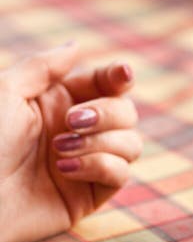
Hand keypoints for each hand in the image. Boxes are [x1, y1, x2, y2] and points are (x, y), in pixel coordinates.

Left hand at [0, 43, 141, 241]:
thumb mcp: (7, 92)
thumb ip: (44, 66)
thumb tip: (76, 46)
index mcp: (58, 104)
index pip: (106, 84)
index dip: (119, 77)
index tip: (121, 75)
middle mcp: (77, 132)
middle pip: (126, 112)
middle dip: (106, 113)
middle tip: (71, 122)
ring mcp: (87, 164)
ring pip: (131, 143)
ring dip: (101, 141)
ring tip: (60, 150)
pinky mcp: (89, 195)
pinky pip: (120, 174)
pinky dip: (99, 166)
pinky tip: (64, 170)